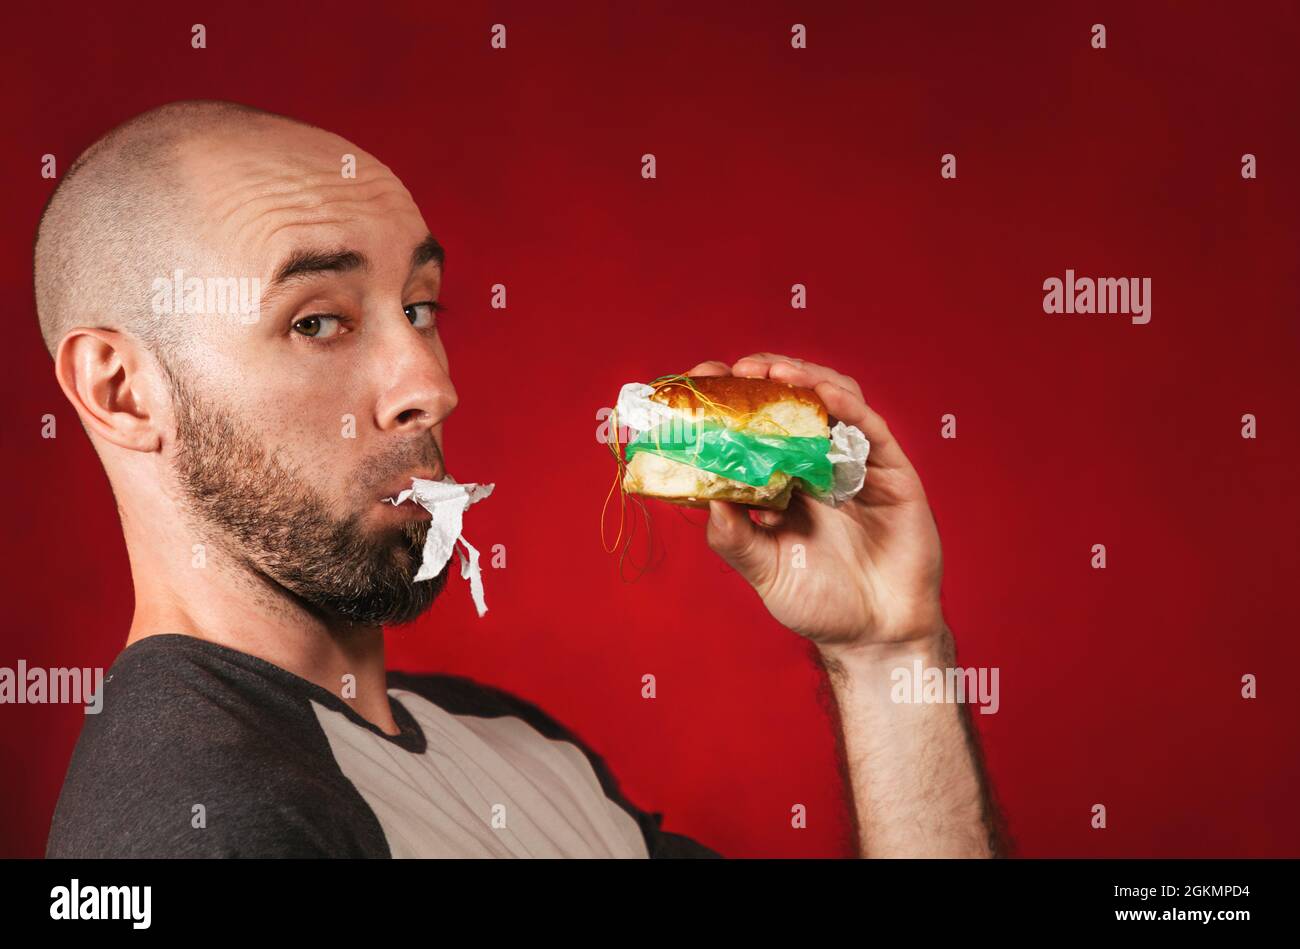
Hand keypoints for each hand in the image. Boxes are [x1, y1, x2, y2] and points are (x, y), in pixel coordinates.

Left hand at [686, 354, 945, 656]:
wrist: (875, 636)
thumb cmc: (818, 603)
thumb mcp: (763, 570)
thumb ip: (734, 539)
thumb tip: (708, 497)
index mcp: (782, 480)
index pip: (754, 425)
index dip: (730, 400)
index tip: (701, 382)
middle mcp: (818, 464)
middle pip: (792, 402)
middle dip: (763, 378)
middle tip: (735, 371)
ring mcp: (856, 465)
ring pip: (833, 401)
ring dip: (803, 378)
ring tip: (773, 370)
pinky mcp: (892, 474)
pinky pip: (871, 429)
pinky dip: (848, 405)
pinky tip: (824, 393)